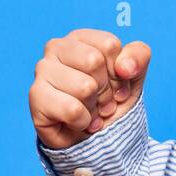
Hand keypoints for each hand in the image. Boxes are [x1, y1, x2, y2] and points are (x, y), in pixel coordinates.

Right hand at [29, 28, 151, 148]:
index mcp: (80, 37)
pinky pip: (72, 110)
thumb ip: (138, 57)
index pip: (109, 45)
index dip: (120, 70)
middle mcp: (56, 48)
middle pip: (95, 62)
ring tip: (89, 110)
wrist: (95, 138)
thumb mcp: (134, 75)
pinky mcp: (36, 97)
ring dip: (95, 107)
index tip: (115, 83)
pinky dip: (83, 121)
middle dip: (106, 89)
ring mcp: (42, 71)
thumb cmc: (110, 100)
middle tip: (101, 100)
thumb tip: (125, 66)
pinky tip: (78, 121)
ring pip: (84, 87)